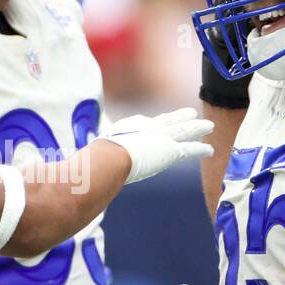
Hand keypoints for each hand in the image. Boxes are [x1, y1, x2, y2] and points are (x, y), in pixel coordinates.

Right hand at [95, 108, 214, 183]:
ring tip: (208, 125)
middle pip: (166, 120)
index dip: (151, 123)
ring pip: (183, 130)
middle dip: (178, 116)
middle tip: (189, 112)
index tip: (157, 121)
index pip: (142, 123)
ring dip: (196, 128)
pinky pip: (190, 148)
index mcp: (128, 128)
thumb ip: (88, 162)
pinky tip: (210, 150)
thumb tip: (74, 173)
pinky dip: (201, 148)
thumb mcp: (91, 156)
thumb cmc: (96, 160)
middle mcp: (146, 129)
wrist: (111, 158)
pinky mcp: (171, 149)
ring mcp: (160, 137)